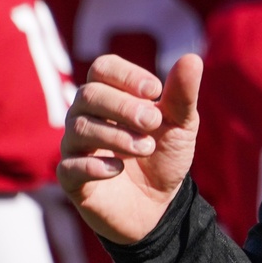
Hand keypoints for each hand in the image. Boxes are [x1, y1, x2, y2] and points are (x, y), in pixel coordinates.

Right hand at [57, 53, 201, 244]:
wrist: (159, 204)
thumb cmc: (164, 155)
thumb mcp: (181, 124)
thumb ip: (183, 94)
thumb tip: (192, 58)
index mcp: (111, 95)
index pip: (103, 68)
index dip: (126, 75)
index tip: (155, 91)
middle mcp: (86, 116)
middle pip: (89, 95)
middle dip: (123, 106)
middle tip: (153, 123)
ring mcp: (75, 147)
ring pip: (79, 128)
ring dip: (116, 136)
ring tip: (146, 147)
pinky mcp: (71, 179)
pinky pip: (69, 166)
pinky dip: (94, 166)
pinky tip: (118, 169)